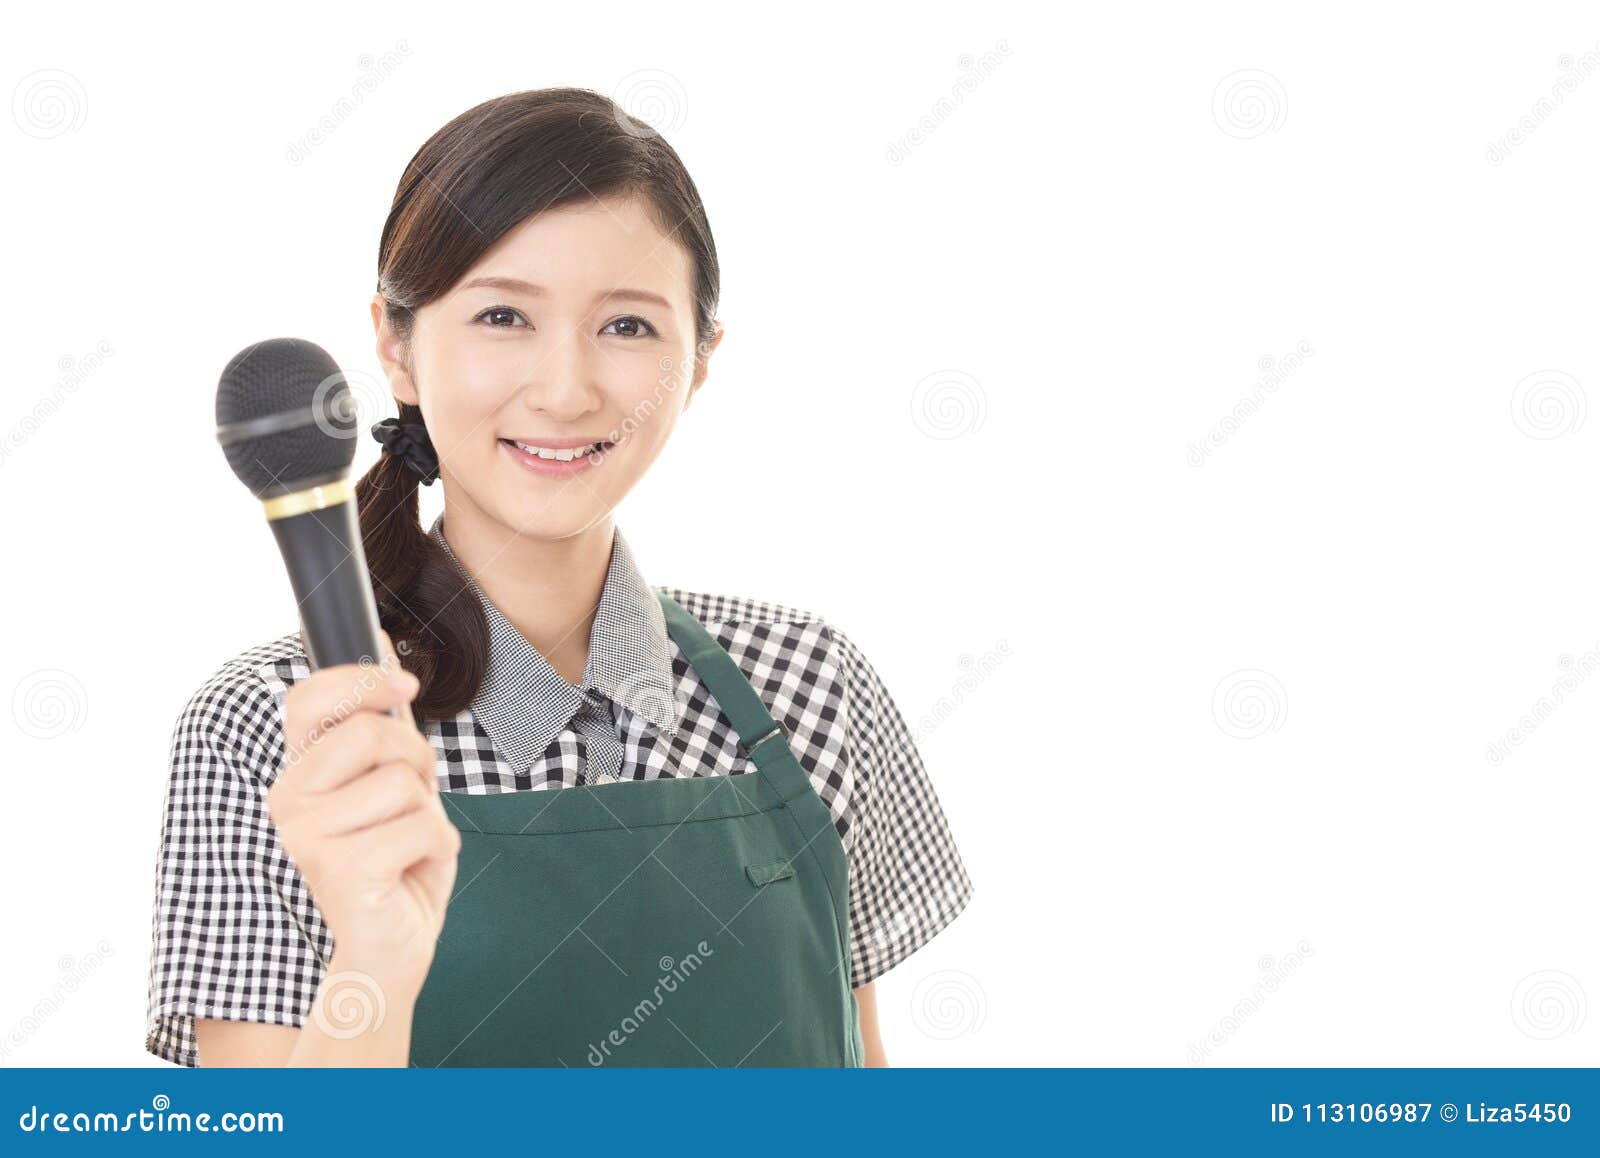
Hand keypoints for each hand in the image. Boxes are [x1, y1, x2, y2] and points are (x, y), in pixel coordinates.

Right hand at [268, 631, 459, 995]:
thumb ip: (383, 723)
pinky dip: (439, 847)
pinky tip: (413, 870)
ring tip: (407, 844)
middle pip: (371, 733)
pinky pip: (424, 824)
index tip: (405, 686)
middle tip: (412, 799)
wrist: (389, 950)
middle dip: (416, 760)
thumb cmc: (395, 866)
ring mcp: (308, 837)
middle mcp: (288, 801)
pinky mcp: (341, 870)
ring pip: (405, 782)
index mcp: (297, 775)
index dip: (362, 679)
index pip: (310, 699)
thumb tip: (382, 644)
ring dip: (429, 813)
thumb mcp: (393, 783)